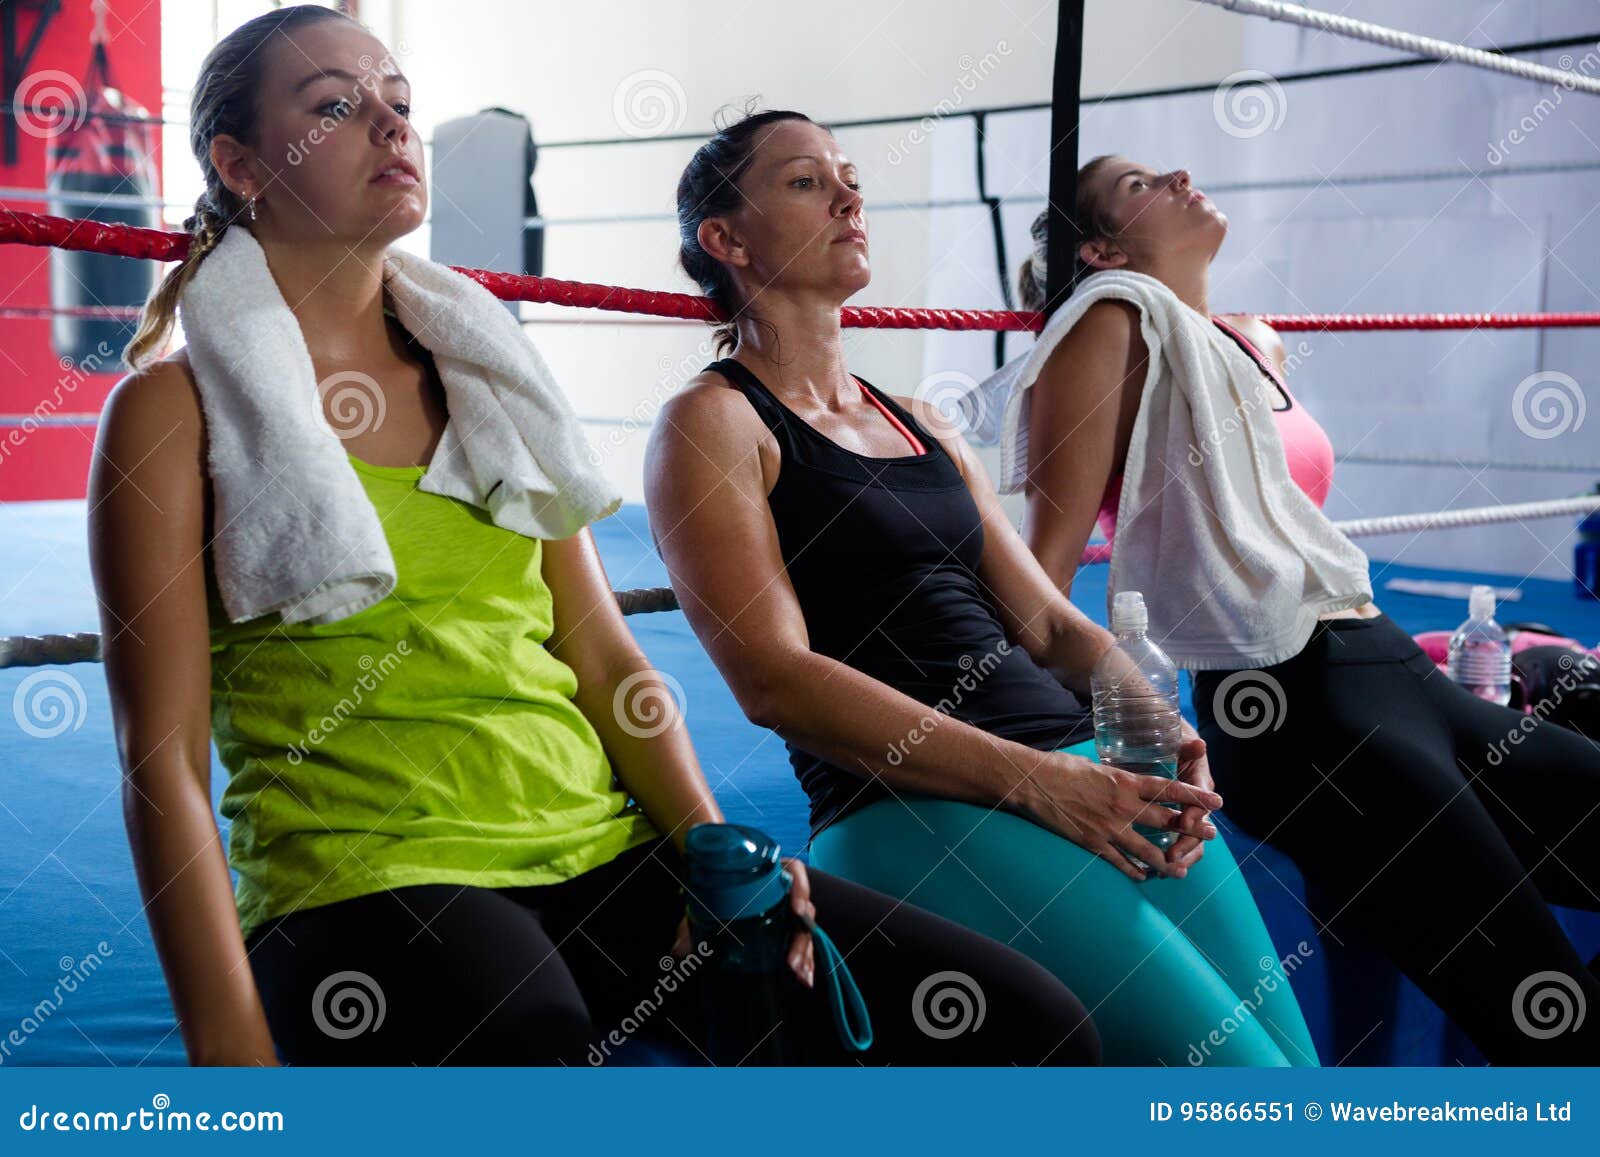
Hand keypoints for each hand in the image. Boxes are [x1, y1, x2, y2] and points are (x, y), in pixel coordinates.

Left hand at [670, 858, 816, 987]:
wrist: (712, 892)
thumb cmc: (712, 893)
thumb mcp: (701, 905)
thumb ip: (690, 926)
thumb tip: (679, 950)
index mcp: (768, 872)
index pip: (793, 871)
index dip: (800, 887)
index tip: (796, 909)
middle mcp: (784, 889)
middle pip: (804, 908)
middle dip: (801, 938)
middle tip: (792, 962)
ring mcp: (788, 909)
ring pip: (805, 929)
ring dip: (805, 954)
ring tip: (801, 977)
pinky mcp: (786, 928)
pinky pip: (802, 942)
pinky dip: (805, 961)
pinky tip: (804, 979)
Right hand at [1018, 750, 1222, 881]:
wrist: (1031, 783)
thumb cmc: (1061, 768)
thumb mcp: (1097, 765)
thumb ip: (1119, 777)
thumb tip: (1133, 782)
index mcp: (1125, 782)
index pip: (1169, 790)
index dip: (1195, 797)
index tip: (1216, 802)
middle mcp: (1122, 805)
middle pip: (1165, 820)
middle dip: (1190, 829)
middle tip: (1210, 835)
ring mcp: (1108, 827)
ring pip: (1148, 850)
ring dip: (1168, 861)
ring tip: (1184, 870)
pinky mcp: (1092, 843)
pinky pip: (1120, 862)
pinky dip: (1135, 871)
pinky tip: (1145, 877)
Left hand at [1164, 734, 1218, 876]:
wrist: (1168, 744)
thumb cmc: (1174, 745)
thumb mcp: (1179, 743)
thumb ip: (1186, 747)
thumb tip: (1200, 744)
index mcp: (1200, 784)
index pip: (1201, 803)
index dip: (1195, 815)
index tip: (1184, 825)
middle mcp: (1198, 802)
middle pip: (1199, 829)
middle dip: (1187, 844)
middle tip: (1173, 857)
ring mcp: (1190, 815)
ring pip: (1194, 841)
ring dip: (1183, 857)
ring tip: (1168, 870)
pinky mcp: (1179, 823)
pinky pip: (1181, 844)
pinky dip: (1174, 857)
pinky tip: (1159, 870)